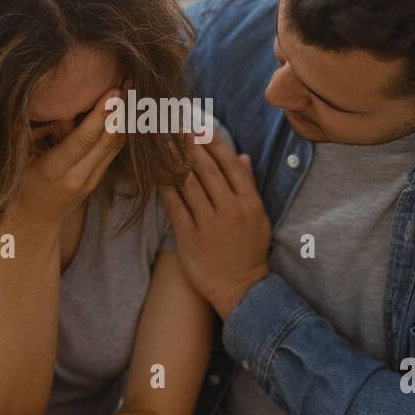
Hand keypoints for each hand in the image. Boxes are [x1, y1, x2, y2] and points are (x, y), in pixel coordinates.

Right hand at [5, 88, 126, 231]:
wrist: (31, 224)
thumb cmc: (16, 187)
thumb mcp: (15, 161)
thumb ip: (30, 134)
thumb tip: (42, 103)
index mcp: (54, 171)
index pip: (84, 140)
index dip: (101, 115)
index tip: (114, 92)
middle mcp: (78, 177)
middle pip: (108, 141)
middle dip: (122, 110)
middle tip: (132, 81)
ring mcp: (91, 181)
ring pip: (116, 146)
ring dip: (126, 117)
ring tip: (134, 88)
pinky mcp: (97, 180)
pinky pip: (112, 151)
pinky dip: (120, 129)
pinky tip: (126, 108)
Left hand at [160, 133, 270, 319]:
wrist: (239, 287)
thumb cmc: (249, 250)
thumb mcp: (258, 217)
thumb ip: (249, 185)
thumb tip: (243, 156)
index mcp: (249, 202)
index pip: (230, 164)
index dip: (213, 142)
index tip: (199, 127)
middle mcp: (230, 210)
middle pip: (206, 169)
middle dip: (189, 145)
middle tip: (174, 127)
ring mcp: (209, 224)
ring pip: (188, 183)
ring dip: (173, 160)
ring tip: (162, 143)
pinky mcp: (189, 237)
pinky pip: (174, 205)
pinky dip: (165, 186)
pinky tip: (156, 172)